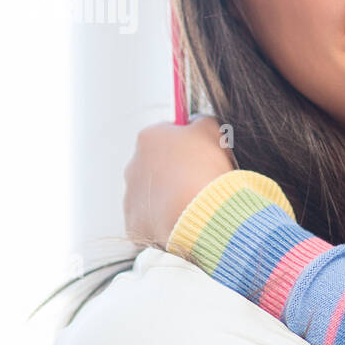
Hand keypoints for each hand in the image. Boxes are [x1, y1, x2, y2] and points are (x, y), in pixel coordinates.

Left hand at [123, 115, 235, 248]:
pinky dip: (166, 220)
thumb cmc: (206, 169)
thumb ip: (203, 122)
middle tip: (200, 180)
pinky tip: (185, 220)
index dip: (187, 143)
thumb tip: (199, 124)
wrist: (200, 213)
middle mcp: (133, 165)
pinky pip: (150, 219)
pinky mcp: (134, 223)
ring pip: (152, 193)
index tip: (202, 153)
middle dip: (175, 171)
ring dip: (170, 196)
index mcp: (149, 138)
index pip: (166, 134)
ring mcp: (130, 196)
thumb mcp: (214, 130)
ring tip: (195, 204)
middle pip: (156, 165)